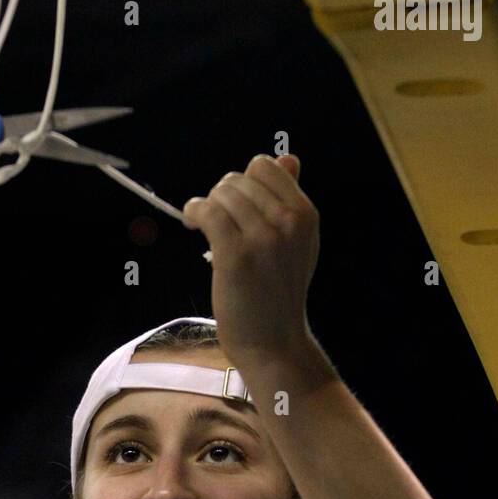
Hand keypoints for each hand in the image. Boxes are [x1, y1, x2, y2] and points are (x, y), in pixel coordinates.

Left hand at [182, 153, 318, 365]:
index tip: (233, 203)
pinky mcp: (236, 255)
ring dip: (206, 205)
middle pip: (239, 180)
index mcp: (305, 215)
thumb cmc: (278, 293)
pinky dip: (194, 212)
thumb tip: (288, 157)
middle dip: (222, 196)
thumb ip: (290, 199)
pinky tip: (192, 222)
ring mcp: (263, 238)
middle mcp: (288, 222)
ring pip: (221, 194)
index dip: (244, 181)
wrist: (273, 341)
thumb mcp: (297, 243)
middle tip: (215, 221)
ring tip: (203, 224)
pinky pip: (208, 212)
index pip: (265, 167)